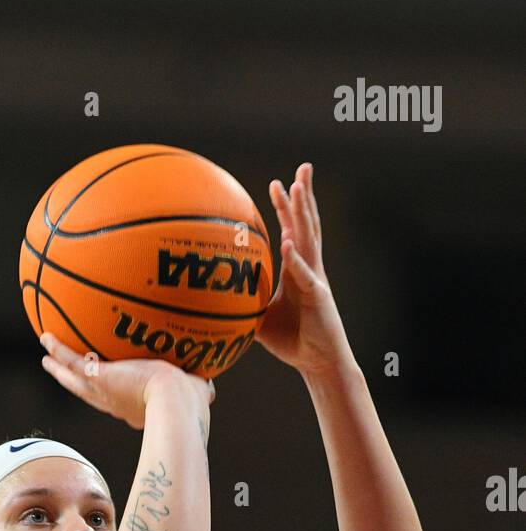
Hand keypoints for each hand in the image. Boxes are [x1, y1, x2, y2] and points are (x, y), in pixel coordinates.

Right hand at [39, 333, 214, 429]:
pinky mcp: (97, 378)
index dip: (109, 395)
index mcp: (134, 407)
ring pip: (73, 379)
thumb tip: (211, 388)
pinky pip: (72, 361)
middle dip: (75, 383)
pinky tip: (46, 336)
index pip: (117, 400)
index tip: (106, 389)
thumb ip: (200, 388)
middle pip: (88, 392)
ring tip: (47, 359)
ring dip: (58, 369)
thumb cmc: (189, 401)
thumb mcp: (194, 392)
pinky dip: (58, 350)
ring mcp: (103, 392)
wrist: (174, 401)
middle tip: (61, 374)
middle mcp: (114, 402)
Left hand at [258, 163, 353, 377]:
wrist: (318, 362)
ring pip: (308, 239)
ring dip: (302, 213)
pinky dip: (296, 259)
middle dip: (302, 196)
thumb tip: (212, 301)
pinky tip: (287, 243)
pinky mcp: (318, 297)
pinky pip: (305, 275)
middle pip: (305, 224)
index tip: (275, 183)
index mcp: (297, 270)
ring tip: (297, 188)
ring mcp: (315, 279)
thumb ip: (244, 304)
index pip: (291, 230)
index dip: (285, 208)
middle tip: (301, 168)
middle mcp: (309, 268)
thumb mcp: (261, 319)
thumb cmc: (293, 340)